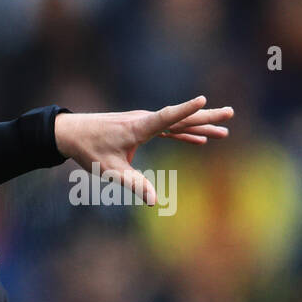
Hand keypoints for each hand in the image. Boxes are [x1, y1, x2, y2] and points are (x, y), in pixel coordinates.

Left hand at [53, 95, 233, 204]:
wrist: (70, 133)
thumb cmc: (89, 150)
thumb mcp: (110, 171)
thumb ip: (134, 184)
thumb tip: (154, 201)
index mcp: (138, 127)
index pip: (167, 117)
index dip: (186, 110)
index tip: (204, 100)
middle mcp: (144, 120)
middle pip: (180, 118)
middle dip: (206, 116)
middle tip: (231, 113)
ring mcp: (143, 122)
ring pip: (177, 123)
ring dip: (200, 126)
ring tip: (224, 131)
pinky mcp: (140, 126)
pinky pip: (167, 129)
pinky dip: (184, 134)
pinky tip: (200, 140)